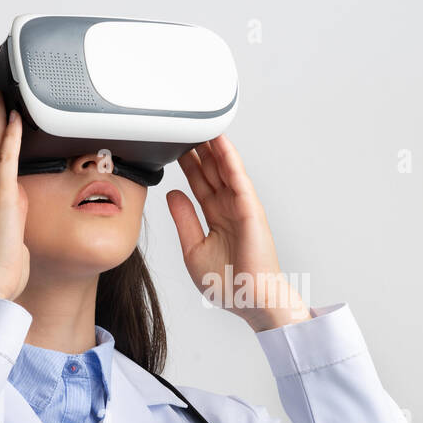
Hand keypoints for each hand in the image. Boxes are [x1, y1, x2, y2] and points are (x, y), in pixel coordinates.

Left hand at [167, 134, 309, 331]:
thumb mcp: (193, 249)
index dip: (188, 164)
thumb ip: (184, 219)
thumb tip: (173, 193)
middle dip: (199, 149)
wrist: (249, 299)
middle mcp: (228, 208)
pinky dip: (230, 159)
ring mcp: (240, 206)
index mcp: (215, 218)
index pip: (199, 184)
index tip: (174, 146)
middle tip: (186, 125)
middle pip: (211, 171)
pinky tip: (220, 143)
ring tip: (201, 124)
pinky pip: (238, 178)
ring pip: (224, 168)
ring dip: (214, 147)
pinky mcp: (249, 208)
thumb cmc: (228, 283)